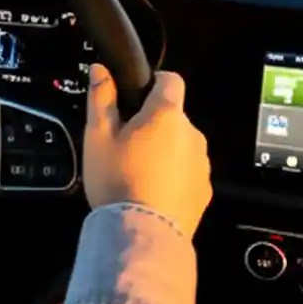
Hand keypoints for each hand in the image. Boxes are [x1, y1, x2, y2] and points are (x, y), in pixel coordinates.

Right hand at [83, 64, 212, 235]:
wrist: (141, 233)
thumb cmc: (116, 180)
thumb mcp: (97, 137)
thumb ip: (101, 98)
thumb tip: (102, 69)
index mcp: (166, 113)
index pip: (170, 79)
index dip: (153, 82)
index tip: (135, 99)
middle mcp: (192, 133)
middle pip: (174, 116)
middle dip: (153, 124)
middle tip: (126, 144)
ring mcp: (202, 163)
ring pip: (182, 145)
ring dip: (165, 150)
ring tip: (138, 173)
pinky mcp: (205, 190)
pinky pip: (188, 172)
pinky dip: (174, 176)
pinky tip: (153, 192)